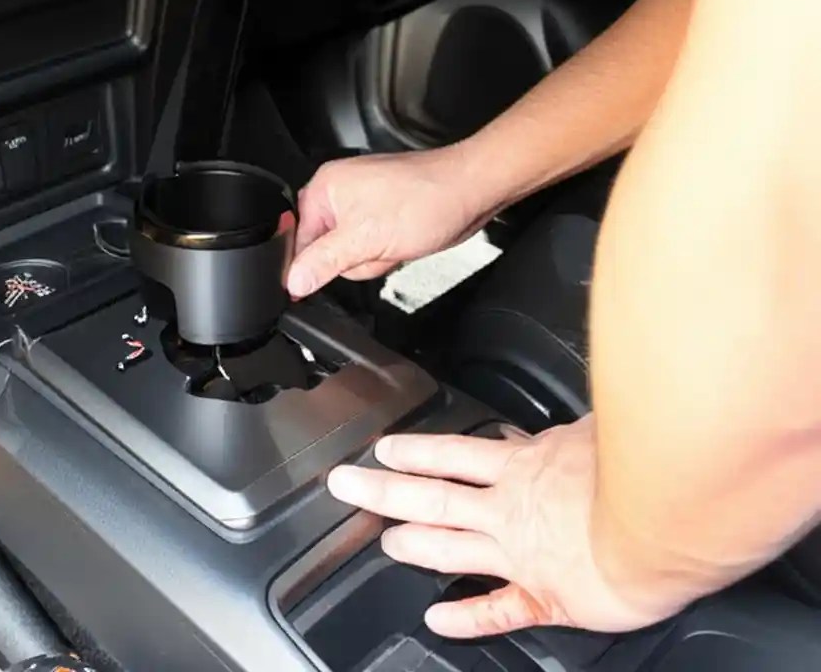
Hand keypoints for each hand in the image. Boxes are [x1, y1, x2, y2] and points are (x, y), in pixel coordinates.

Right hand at [287, 146, 496, 298]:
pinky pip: (370, 249)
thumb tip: (294, 281)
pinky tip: (401, 241)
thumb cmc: (426, 199)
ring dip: (374, 257)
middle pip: (325, 251)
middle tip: (376, 245)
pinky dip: (386, 252)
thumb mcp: (365, 239)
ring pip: (351, 255)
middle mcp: (339, 194)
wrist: (471, 192)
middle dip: (354, 259)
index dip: (313, 263)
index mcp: (323, 189)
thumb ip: (323, 262)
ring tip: (394, 239)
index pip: (298, 241)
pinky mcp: (381, 218)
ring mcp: (362, 206)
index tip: (330, 272)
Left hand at [327, 417, 685, 637]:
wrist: (668, 520)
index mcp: (527, 465)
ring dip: (413, 544)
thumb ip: (583, 415)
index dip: (419, 450)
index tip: (389, 448)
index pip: (457, 453)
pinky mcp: (546, 595)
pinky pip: (497, 609)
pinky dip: (466, 617)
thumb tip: (587, 394)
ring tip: (385, 542)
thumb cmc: (648, 466)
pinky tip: (438, 619)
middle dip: (383, 489)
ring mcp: (521, 553)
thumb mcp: (606, 420)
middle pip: (432, 494)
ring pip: (449, 545)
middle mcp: (512, 507)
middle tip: (346, 484)